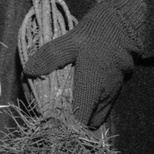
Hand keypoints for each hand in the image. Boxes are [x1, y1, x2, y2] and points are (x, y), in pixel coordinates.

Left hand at [23, 0, 145, 127]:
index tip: (48, 119)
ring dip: (81, 115)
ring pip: (95, 117)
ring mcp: (111, 95)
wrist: (125, 26)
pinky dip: (89, 106)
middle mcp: (103, 98)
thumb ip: (50, 57)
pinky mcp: (115, 89)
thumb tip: (28, 70)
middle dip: (71, 123)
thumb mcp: (69, 42)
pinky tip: (76, 93)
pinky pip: (101, 107)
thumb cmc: (97, 34)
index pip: (78, 124)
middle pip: (87, 125)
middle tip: (53, 111)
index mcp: (91, 90)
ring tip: (62, 103)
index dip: (63, 126)